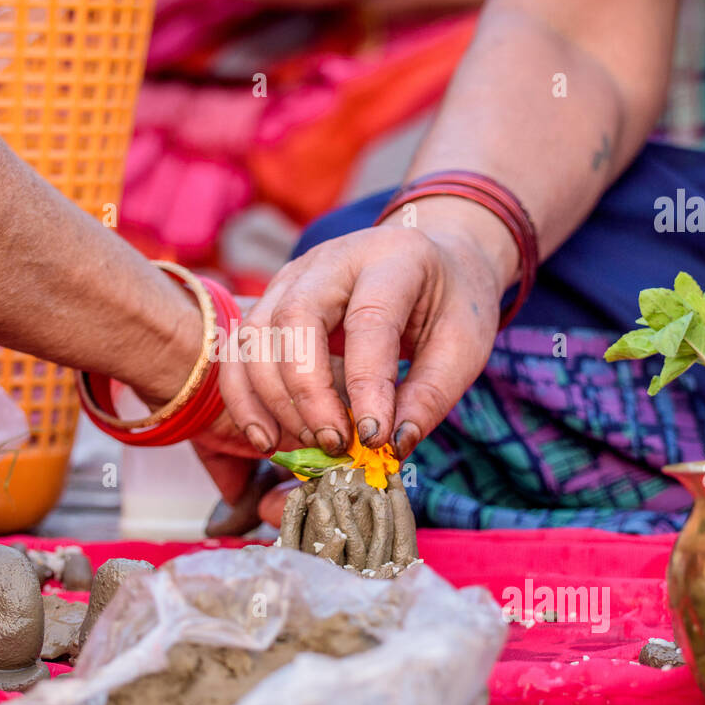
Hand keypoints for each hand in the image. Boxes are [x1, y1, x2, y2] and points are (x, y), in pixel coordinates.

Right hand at [221, 196, 516, 458]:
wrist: (431, 261)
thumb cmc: (449, 303)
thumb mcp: (464, 346)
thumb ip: (431, 395)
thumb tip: (392, 446)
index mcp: (393, 258)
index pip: (369, 320)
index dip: (367, 385)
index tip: (374, 438)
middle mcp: (332, 259)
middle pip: (295, 319)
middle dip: (307, 393)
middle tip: (334, 445)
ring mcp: (292, 276)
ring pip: (256, 335)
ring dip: (272, 400)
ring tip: (305, 446)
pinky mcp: (271, 300)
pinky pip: (240, 350)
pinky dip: (245, 398)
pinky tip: (267, 438)